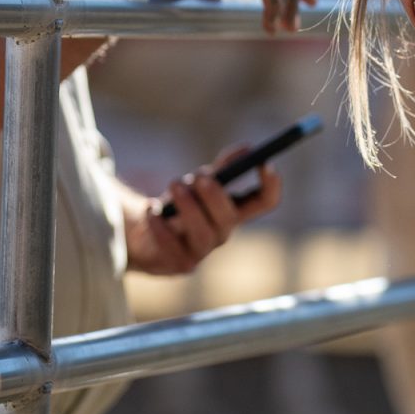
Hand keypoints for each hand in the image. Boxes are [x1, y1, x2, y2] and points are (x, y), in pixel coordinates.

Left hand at [127, 143, 283, 275]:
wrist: (143, 233)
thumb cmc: (178, 204)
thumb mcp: (199, 181)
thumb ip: (223, 167)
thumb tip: (247, 149)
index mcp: (234, 210)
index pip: (265, 202)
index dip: (270, 185)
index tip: (264, 163)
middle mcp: (223, 232)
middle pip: (230, 218)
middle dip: (215, 196)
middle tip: (200, 176)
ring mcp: (202, 251)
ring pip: (203, 234)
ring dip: (188, 206)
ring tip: (174, 184)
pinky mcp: (180, 264)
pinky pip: (173, 247)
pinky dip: (161, 226)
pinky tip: (152, 210)